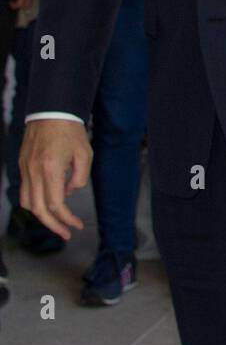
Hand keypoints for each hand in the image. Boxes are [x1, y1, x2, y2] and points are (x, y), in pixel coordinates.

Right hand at [19, 118, 91, 238]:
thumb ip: (79, 177)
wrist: (51, 111)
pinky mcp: (22, 165)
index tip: (76, 225)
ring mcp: (26, 169)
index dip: (66, 219)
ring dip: (40, 215)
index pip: (55, 204)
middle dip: (53, 225)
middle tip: (66, 233)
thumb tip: (69, 192)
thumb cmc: (71, 131)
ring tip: (55, 221)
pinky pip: (24, 190)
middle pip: (39, 209)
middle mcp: (34, 172)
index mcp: (51, 169)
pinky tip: (46, 202)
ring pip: (27, 202)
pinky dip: (34, 201)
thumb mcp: (85, 154)